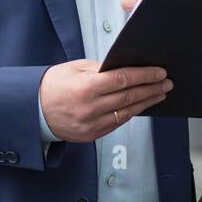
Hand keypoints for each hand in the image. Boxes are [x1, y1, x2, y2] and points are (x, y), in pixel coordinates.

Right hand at [39, 60, 172, 142]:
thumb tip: (126, 67)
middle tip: (167, 83)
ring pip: (127, 112)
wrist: (34, 110)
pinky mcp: (92, 134)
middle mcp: (91, 107)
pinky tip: (141, 105)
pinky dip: (132, 113)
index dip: (145, 75)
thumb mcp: (76, 68)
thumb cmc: (54, 85)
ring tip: (160, 94)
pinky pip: (118, 123)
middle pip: (129, 96)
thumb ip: (102, 68)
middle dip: (151, 88)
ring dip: (146, 102)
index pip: (123, 79)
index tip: (159, 72)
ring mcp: (92, 124)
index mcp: (86, 87)